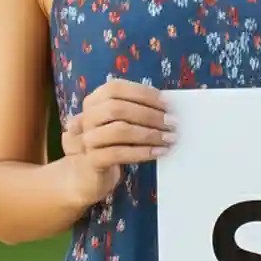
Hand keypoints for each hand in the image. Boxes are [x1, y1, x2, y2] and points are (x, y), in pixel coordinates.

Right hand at [62, 79, 174, 204]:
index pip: (116, 88)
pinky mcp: (92, 160)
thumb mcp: (122, 122)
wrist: (89, 173)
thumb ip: (137, 110)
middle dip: (149, 114)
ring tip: (169, 138)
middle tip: (172, 123)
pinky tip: (158, 152)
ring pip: (119, 130)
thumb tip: (168, 108)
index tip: (167, 103)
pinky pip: (118, 153)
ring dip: (149, 134)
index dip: (142, 93)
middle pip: (117, 109)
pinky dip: (141, 152)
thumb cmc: (113, 142)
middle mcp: (88, 116)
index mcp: (95, 100)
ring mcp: (87, 138)